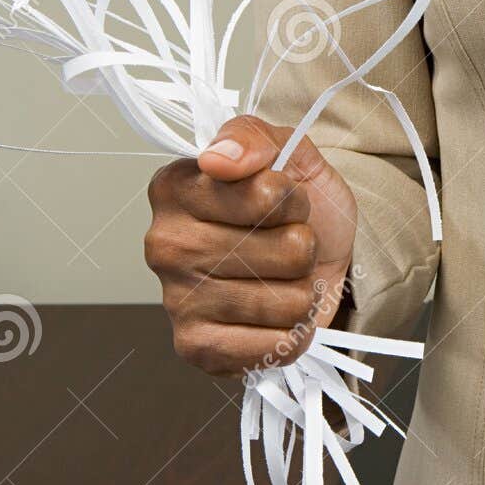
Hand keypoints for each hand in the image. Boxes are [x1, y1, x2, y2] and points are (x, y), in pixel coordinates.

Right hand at [144, 116, 356, 376]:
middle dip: (302, 248)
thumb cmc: (295, 208)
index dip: (293, 200)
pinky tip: (274, 318)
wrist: (318, 260)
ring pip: (286, 300)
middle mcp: (165, 244)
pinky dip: (291, 334)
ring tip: (280, 279)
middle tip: (284, 244)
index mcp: (177, 188)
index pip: (264, 195)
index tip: (283, 198)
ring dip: (301, 291)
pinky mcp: (196, 346)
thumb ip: (254, 138)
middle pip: (285, 251)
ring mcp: (177, 300)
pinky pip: (271, 346)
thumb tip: (219, 158)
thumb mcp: (289, 153)